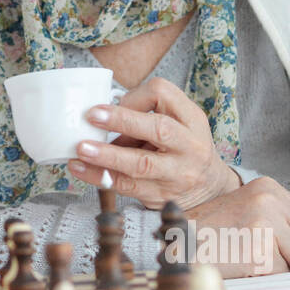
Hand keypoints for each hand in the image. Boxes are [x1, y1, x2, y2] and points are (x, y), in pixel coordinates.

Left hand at [68, 76, 240, 210]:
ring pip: (141, 164)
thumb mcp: (178, 122)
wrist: (209, 186)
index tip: (109, 103)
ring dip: (107, 156)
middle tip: (91, 116)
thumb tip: (98, 117)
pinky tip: (81, 168)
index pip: (163, 94)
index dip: (133, 97)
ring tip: (81, 149)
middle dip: (122, 121)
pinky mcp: (160, 195)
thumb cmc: (183, 146)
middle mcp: (190, 146)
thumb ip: (146, 115)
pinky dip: (100, 177)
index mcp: (192, 118)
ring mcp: (177, 174)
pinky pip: (127, 186)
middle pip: (159, 130)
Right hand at [182, 177, 289, 276]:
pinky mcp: (258, 249)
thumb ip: (287, 222)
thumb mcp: (252, 213)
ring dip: (288, 269)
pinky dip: (270, 277)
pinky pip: (282, 272)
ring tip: (260, 262)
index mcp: (269, 188)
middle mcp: (269, 200)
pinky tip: (247, 267)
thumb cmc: (214, 233)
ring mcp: (263, 223)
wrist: (179, 244)